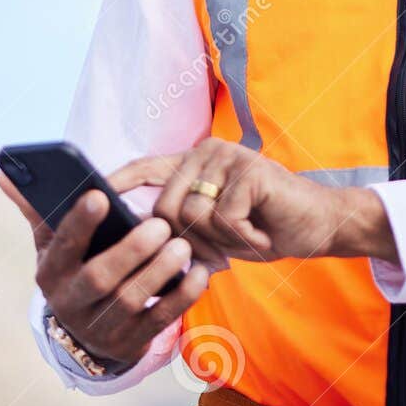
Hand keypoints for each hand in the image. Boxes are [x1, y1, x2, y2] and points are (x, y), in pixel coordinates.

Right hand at [0, 172, 209, 368]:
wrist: (85, 335)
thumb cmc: (72, 272)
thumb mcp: (51, 247)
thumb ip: (36, 209)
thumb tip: (3, 173)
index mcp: (51, 273)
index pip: (62, 246)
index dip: (80, 223)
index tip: (99, 196)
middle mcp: (72, 303)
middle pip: (99, 277)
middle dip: (130, 251)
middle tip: (159, 224)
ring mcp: (103, 327)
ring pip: (132, 299)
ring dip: (159, 271)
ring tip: (182, 245)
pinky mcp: (132, 343)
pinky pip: (160, 320)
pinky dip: (182, 297)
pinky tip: (199, 273)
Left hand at [112, 138, 395, 269]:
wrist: (319, 227)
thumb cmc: (262, 228)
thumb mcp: (214, 231)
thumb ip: (182, 227)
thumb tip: (138, 240)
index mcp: (193, 164)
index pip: (145, 167)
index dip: (116, 181)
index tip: (87, 192)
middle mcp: (207, 152)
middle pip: (165, 208)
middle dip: (189, 242)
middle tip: (221, 253)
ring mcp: (229, 157)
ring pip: (193, 215)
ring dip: (221, 242)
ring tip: (247, 237)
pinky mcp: (250, 171)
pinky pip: (224, 219)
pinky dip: (244, 239)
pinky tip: (262, 233)